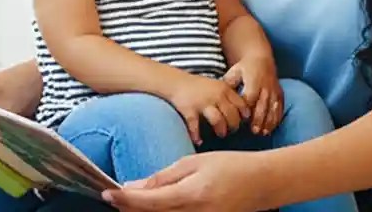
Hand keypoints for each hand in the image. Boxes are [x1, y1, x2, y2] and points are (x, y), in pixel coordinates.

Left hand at [103, 151, 273, 210]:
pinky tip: (154, 207)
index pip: (147, 203)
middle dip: (129, 209)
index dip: (123, 199)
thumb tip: (133, 187)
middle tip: (116, 196)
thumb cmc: (231, 166)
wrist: (264, 183)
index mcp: (190, 196)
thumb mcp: (194, 163)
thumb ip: (163, 178)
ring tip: (132, 202)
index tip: (107, 193)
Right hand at [166, 74, 248, 144]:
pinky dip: (197, 136)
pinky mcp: (189, 110)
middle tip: (232, 130)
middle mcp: (215, 96)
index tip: (243, 121)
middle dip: (234, 126)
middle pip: (232, 115)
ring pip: (218, 121)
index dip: (244, 115)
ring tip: (221, 134)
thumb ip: (229, 95)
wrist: (176, 82)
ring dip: (221, 130)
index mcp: (224, 89)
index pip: (241, 104)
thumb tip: (244, 111)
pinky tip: (199, 141)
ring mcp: (202, 103)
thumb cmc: (199, 86)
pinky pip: (195, 126)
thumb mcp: (217, 85)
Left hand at [223, 55, 282, 135]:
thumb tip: (220, 95)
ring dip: (268, 122)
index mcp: (254, 81)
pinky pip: (280, 108)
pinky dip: (276, 119)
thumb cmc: (244, 68)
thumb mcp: (234, 72)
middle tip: (254, 131)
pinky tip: (271, 128)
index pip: (250, 97)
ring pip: (272, 109)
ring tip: (263, 133)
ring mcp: (274, 91)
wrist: (261, 59)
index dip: (247, 109)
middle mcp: (266, 87)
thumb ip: (229, 83)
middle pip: (263, 105)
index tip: (242, 119)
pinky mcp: (280, 94)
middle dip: (259, 119)